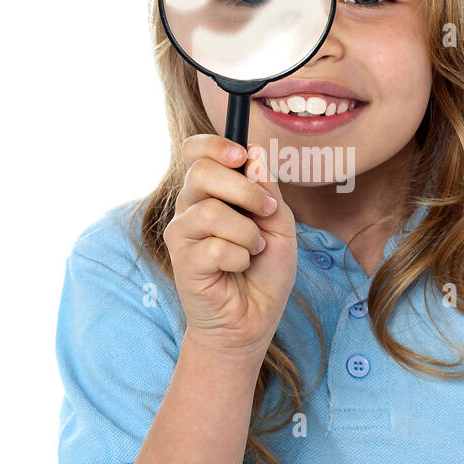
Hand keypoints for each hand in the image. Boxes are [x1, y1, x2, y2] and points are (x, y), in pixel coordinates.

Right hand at [163, 135, 296, 361]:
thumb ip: (268, 190)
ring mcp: (183, 233)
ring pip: (211, 211)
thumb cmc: (264, 271)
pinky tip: (239, 267)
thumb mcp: (281, 224)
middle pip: (202, 172)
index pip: (196, 151)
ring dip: (248, 233)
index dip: (215, 145)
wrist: (254, 318)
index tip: (242, 157)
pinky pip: (215, 246)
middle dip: (245, 190)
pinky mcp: (183, 261)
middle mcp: (190, 206)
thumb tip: (254, 155)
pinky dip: (240, 257)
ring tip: (255, 249)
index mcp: (211, 191)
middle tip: (267, 212)